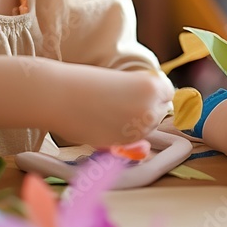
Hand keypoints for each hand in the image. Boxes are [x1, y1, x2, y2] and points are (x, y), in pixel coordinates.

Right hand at [45, 65, 173, 147]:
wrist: (59, 96)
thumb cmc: (86, 83)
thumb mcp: (122, 82)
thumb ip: (142, 97)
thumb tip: (154, 115)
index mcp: (152, 87)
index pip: (168, 93)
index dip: (154, 93)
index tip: (141, 93)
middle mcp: (150, 109)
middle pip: (160, 111)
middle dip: (147, 109)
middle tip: (123, 102)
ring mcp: (138, 130)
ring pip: (148, 128)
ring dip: (136, 123)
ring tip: (111, 112)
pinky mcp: (124, 145)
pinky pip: (133, 141)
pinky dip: (124, 135)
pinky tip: (105, 122)